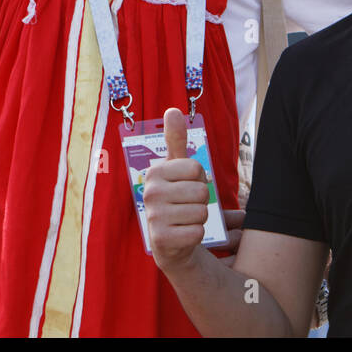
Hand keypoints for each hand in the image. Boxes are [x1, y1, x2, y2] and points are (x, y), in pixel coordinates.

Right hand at [145, 107, 213, 273]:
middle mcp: (150, 193)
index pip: (197, 168)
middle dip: (201, 200)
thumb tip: (173, 110)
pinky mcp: (161, 240)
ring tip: (185, 219)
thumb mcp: (176, 169)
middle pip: (201, 191)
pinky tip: (183, 235)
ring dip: (199, 218)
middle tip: (187, 205)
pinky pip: (197, 232)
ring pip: (201, 212)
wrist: (169, 241)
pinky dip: (196, 235)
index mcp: (155, 172)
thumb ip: (176, 140)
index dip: (199, 179)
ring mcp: (153, 217)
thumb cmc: (176, 198)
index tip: (186, 186)